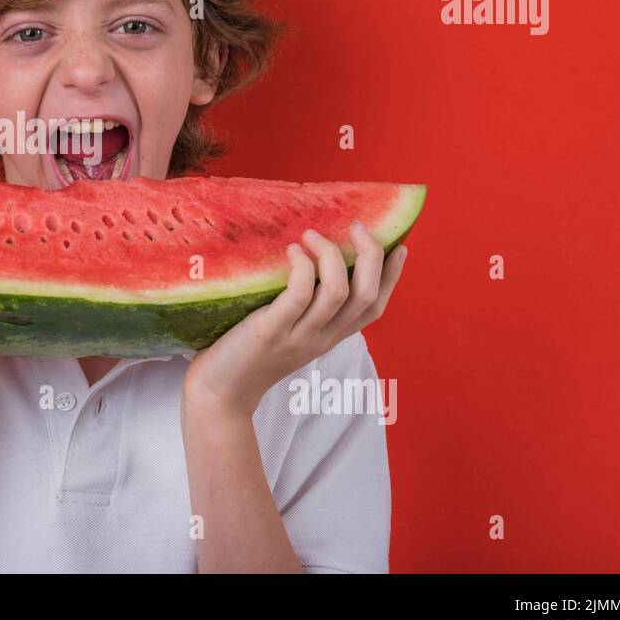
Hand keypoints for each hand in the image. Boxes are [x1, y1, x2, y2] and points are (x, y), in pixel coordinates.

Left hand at [182, 221, 408, 418]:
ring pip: (338, 292)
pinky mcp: (270, 333)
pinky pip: (299, 295)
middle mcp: (322, 338)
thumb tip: (310, 261)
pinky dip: (302, 267)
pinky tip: (292, 251)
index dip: (392, 277)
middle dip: (370, 255)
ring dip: (330, 254)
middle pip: (366, 296)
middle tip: (355, 226)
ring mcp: (298, 337)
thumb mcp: (289, 333)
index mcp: (330, 337)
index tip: (399, 246)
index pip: (374, 308)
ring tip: (311, 234)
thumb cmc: (248, 354)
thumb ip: (305, 308)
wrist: (220, 394)